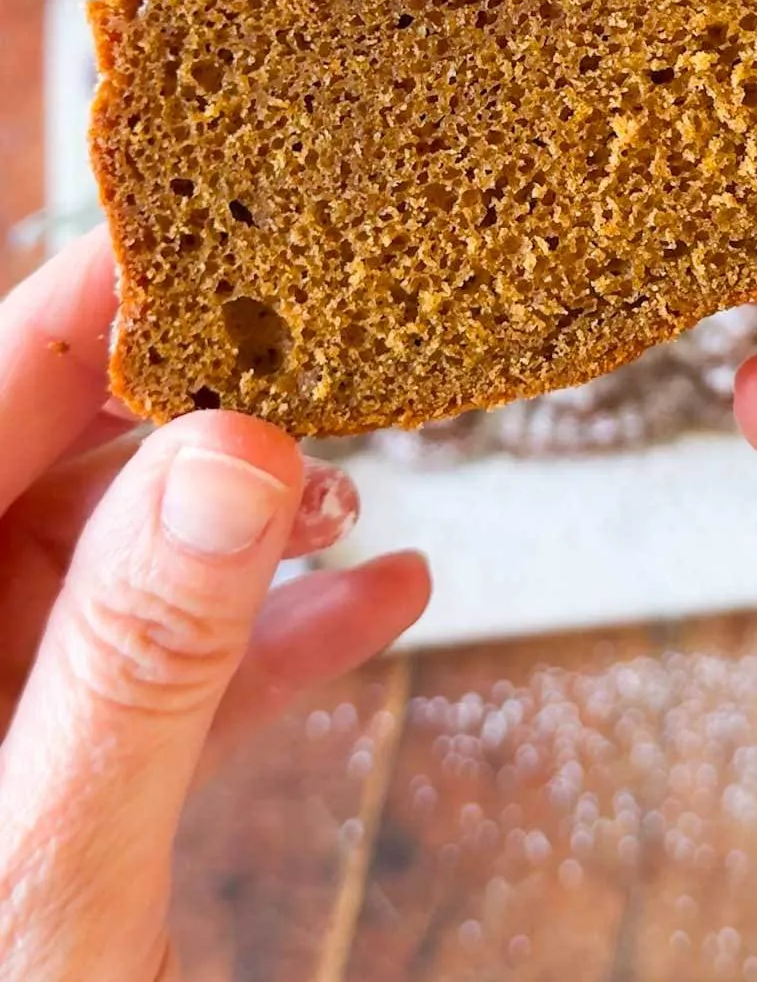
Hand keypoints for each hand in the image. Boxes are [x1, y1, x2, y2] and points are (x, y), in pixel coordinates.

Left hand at [0, 230, 429, 981]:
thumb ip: (135, 658)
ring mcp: (4, 711)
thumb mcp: (47, 866)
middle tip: (322, 366)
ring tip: (357, 494)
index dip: (88, 304)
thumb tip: (232, 445)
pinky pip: (167, 677)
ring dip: (249, 524)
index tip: (212, 228)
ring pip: (124, 565)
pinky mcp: (64, 782)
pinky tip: (382, 601)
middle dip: (198, 416)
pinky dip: (274, 642)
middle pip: (63, 468)